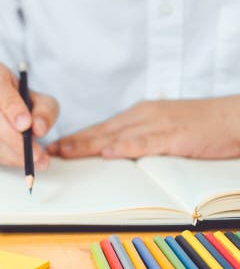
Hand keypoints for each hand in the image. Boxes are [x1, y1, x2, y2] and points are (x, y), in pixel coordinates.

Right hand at [0, 60, 58, 168]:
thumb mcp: (40, 100)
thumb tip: (38, 129)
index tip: (27, 125)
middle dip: (14, 138)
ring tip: (34, 159)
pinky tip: (17, 159)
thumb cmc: (19, 103)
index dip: (11, 107)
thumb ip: (45, 111)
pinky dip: (2, 159)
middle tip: (36, 152)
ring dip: (11, 153)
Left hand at [48, 98, 239, 159]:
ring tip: (66, 152)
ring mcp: (158, 124)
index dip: (77, 138)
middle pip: (101, 130)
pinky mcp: (174, 135)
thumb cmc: (202, 125)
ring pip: (116, 135)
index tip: (55, 146)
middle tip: (48, 151)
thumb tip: (115, 153)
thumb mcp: (165, 128)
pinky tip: (109, 152)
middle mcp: (143, 116)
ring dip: (89, 145)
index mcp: (140, 115)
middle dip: (73, 141)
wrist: (234, 117)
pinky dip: (126, 147)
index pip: (102, 128)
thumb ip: (140, 138)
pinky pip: (146, 142)